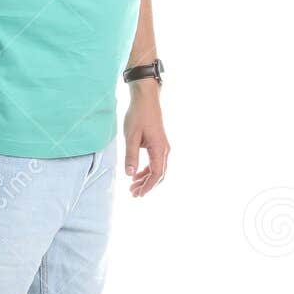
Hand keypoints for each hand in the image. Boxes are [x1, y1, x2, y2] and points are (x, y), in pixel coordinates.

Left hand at [123, 82, 168, 196]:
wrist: (145, 99)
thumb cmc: (138, 115)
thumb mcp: (131, 136)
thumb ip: (130, 155)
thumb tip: (129, 174)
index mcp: (159, 149)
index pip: (157, 174)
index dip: (148, 186)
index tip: (138, 194)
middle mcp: (164, 150)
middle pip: (159, 174)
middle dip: (146, 186)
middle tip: (133, 194)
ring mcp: (162, 147)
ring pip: (157, 169)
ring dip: (146, 179)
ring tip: (132, 187)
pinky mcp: (158, 144)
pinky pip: (155, 162)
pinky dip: (146, 170)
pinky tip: (136, 174)